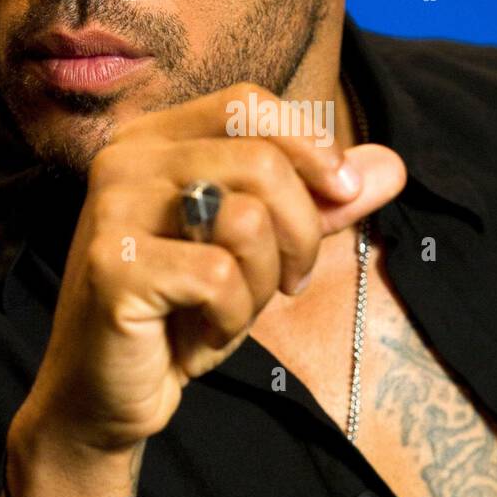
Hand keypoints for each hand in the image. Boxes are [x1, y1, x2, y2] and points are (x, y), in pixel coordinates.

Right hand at [19, 81, 406, 450]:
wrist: (104, 393)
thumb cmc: (180, 312)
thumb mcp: (259, 251)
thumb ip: (318, 205)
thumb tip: (392, 165)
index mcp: (153, 139)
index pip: (248, 103)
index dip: (310, 144)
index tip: (345, 192)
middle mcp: (125, 160)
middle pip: (260, 159)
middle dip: (301, 231)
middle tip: (291, 282)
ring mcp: (113, 210)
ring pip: (246, 217)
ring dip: (264, 281)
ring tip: (234, 308)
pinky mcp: (115, 266)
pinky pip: (219, 276)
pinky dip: (232, 317)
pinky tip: (204, 333)